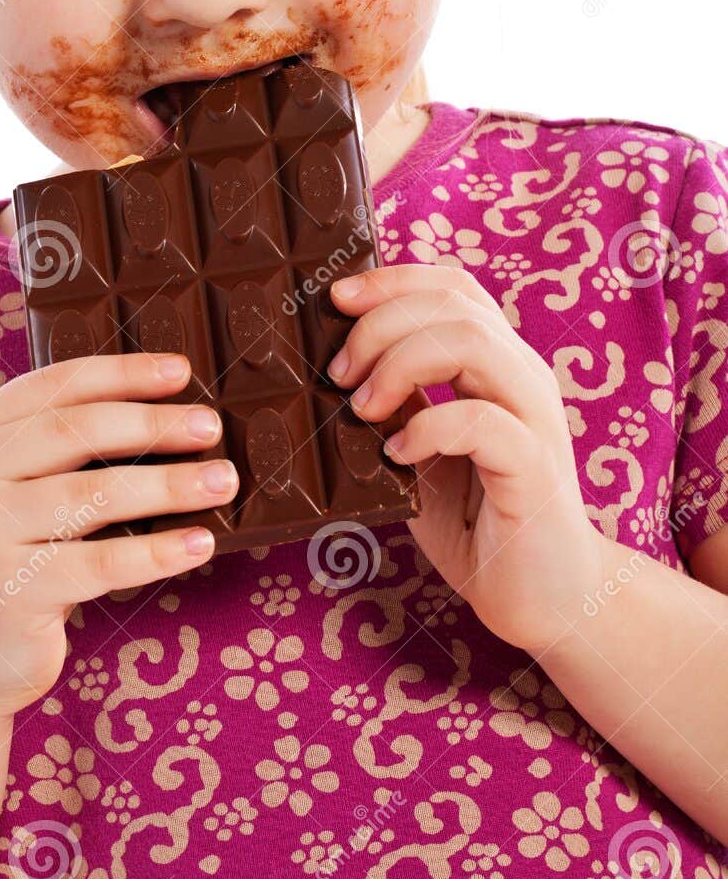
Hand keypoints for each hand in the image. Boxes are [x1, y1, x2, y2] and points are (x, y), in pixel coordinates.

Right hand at [0, 352, 235, 716]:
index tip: (181, 371)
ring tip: (221, 481)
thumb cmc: (13, 559)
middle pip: (76, 431)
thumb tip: (171, 416)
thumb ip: (64, 452)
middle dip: (152, 424)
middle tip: (210, 425)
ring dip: (169, 485)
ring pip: (94, 495)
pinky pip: (101, 563)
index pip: (55, 385)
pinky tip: (199, 544)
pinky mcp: (11, 590)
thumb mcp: (17, 491)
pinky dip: (157, 551)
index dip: (122, 372)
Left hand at [328, 265, 603, 654]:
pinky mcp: (536, 468)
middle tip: (338, 374)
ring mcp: (535, 419)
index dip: (392, 279)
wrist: (544, 599)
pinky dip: (427, 427)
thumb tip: (332, 365)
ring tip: (364, 409)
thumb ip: (393, 403)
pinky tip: (396, 454)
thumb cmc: (474, 522)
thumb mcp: (418, 449)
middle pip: (453, 305)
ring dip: (400, 364)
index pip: (452, 286)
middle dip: (381, 324)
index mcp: (498, 363)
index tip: (337, 298)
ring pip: (471, 343)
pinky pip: (481, 420)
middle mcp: (523, 377)